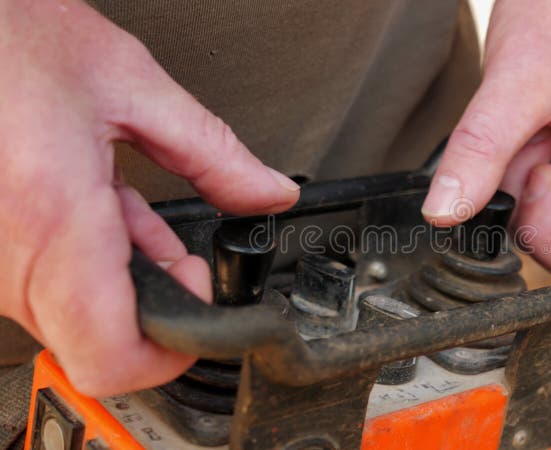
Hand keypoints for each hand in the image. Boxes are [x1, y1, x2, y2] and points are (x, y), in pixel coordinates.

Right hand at [0, 0, 298, 395]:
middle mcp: (7, 255)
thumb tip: (268, 193)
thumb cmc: (10, 37)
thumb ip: (213, 152)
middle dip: (158, 301)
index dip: (172, 350)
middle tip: (179, 252)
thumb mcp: (130, 84)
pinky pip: (44, 286)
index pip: (113, 357)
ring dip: (123, 276)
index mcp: (52, 218)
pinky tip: (105, 212)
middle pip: (99, 341)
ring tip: (133, 213)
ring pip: (73, 316)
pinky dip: (88, 261)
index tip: (203, 306)